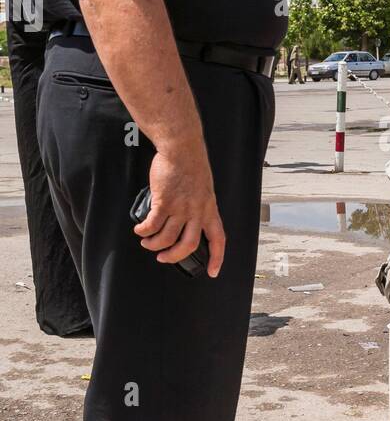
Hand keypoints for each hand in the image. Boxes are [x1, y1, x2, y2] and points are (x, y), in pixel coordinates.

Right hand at [133, 147, 225, 277]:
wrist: (182, 148)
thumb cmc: (192, 165)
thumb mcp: (204, 189)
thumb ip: (198, 205)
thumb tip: (186, 219)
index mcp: (209, 209)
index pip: (218, 239)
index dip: (217, 258)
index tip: (213, 272)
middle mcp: (197, 212)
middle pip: (188, 245)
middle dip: (173, 256)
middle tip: (163, 258)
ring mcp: (180, 207)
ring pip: (167, 237)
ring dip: (154, 244)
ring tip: (146, 242)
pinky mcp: (164, 201)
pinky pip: (152, 224)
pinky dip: (144, 231)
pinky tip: (140, 230)